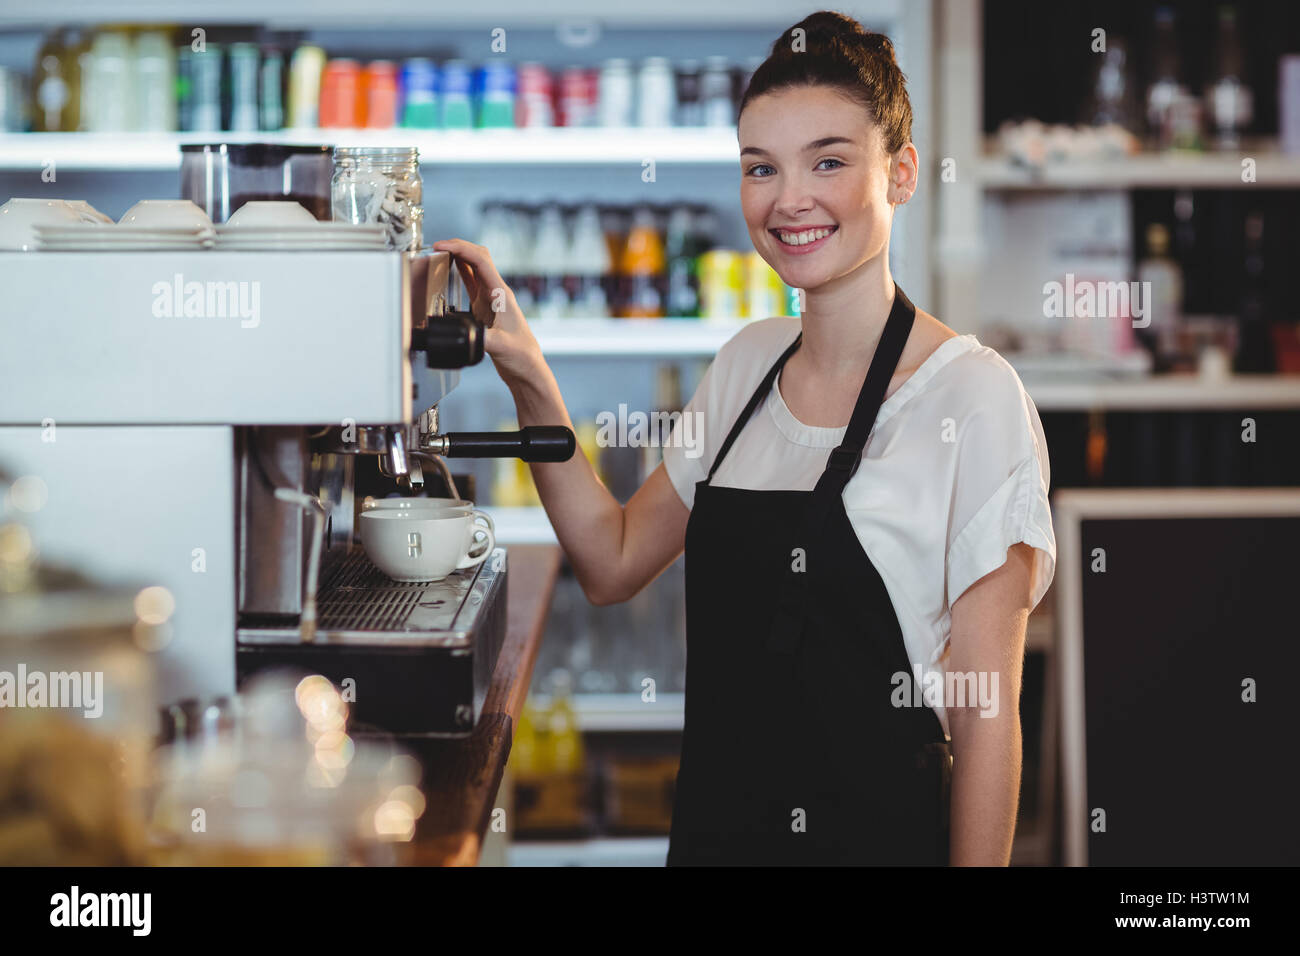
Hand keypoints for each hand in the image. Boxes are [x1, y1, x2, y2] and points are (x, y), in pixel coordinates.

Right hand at [431, 238, 544, 388]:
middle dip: (458, 247)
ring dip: (458, 257)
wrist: (526, 368)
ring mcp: (490, 300)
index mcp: (501, 294)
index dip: (461, 248)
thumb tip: (465, 333)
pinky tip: (450, 270)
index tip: (442, 246)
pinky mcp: (484, 309)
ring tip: (440, 253)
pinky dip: (459, 273)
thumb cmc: (520, 356)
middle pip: (477, 258)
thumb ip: (481, 338)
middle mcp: (497, 293)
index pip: (480, 261)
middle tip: (437, 246)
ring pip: (473, 268)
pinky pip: (471, 283)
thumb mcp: (499, 346)